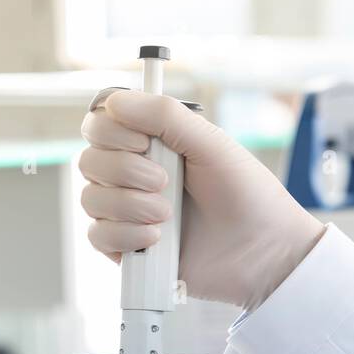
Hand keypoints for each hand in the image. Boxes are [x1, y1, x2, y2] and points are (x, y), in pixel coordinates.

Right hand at [80, 90, 325, 310]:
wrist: (263, 251)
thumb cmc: (247, 195)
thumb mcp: (210, 142)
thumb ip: (164, 115)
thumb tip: (116, 102)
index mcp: (152, 143)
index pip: (100, 124)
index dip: (110, 130)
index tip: (143, 142)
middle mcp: (134, 175)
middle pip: (89, 160)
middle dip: (124, 170)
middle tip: (165, 182)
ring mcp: (130, 213)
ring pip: (90, 199)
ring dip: (128, 205)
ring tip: (168, 215)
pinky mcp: (130, 250)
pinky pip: (98, 237)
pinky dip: (124, 235)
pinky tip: (157, 238)